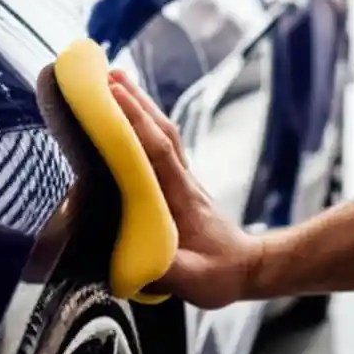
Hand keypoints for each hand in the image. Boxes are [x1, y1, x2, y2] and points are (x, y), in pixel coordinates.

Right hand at [108, 70, 264, 308]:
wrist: (249, 269)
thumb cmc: (221, 273)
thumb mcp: (194, 280)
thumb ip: (164, 270)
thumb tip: (131, 263)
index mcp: (181, 197)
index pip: (156, 150)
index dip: (134, 122)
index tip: (111, 95)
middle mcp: (182, 179)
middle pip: (159, 129)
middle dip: (133, 100)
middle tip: (105, 73)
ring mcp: (182, 178)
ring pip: (161, 131)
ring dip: (138, 104)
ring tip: (114, 79)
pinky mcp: (178, 183)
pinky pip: (159, 143)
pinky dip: (143, 122)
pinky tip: (130, 113)